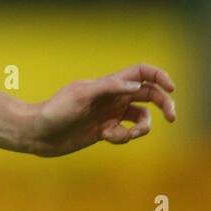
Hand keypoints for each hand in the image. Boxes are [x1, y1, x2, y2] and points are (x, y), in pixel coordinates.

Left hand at [27, 63, 176, 156]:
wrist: (38, 134)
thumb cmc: (55, 111)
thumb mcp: (81, 96)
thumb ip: (108, 88)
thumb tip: (137, 85)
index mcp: (108, 84)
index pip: (141, 73)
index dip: (159, 76)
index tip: (171, 89)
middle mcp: (113, 97)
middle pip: (150, 95)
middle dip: (165, 105)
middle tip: (172, 117)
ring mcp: (110, 114)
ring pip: (142, 118)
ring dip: (142, 128)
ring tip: (123, 134)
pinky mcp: (106, 131)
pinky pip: (127, 134)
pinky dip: (124, 137)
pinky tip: (106, 137)